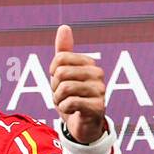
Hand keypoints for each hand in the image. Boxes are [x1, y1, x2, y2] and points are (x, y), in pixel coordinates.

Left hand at [50, 24, 106, 143]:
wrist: (83, 126)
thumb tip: (64, 27)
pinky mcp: (98, 107)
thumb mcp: (64, 75)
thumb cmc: (72, 98)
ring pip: (64, 88)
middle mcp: (98, 74)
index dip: (53, 73)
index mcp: (89, 63)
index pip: (59, 59)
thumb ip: (64, 52)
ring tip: (67, 103)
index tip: (60, 82)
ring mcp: (100, 90)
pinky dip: (65, 109)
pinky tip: (72, 111)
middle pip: (61, 73)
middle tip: (63, 95)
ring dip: (59, 100)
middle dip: (55, 87)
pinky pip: (71, 102)